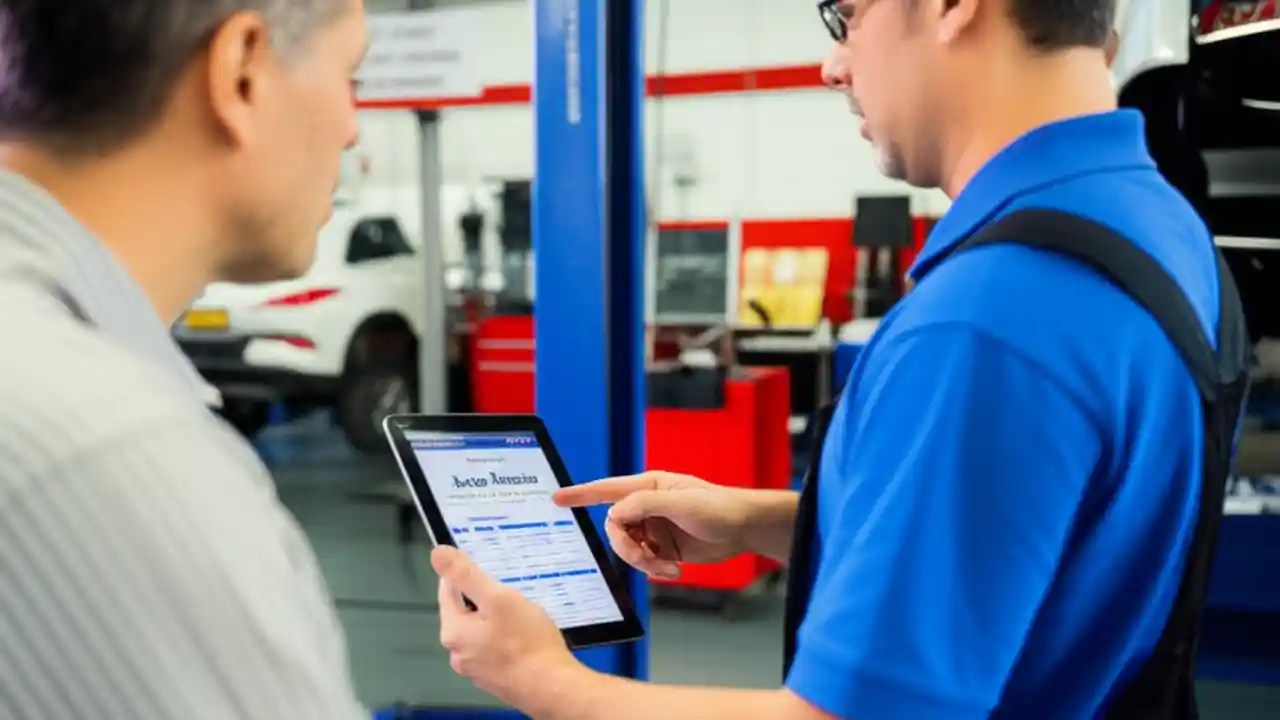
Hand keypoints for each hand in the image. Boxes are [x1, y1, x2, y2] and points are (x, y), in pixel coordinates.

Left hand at [430, 546, 580, 710]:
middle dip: (484, 598)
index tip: (490, 568)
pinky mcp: (494, 678)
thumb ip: (466, 575)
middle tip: (510, 591)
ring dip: (495, 618)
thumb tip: (437, 553)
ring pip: (480, 630)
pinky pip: (493, 647)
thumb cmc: (526, 642)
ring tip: (520, 613)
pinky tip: (524, 636)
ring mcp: (476, 669)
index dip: (467, 573)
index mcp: (452, 631)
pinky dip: (505, 638)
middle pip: (464, 611)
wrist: (552, 687)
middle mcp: (458, 653)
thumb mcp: (497, 598)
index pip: (448, 589)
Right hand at [553, 471, 753, 579]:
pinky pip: (644, 562)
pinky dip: (654, 570)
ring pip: (628, 549)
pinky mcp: (663, 548)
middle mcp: (646, 507)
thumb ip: (645, 504)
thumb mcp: (681, 502)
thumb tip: (616, 514)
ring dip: (644, 563)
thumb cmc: (719, 506)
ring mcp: (654, 529)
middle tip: (647, 560)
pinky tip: (674, 572)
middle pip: (616, 529)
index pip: (606, 490)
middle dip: (627, 549)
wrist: (744, 529)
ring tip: (668, 569)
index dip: (580, 494)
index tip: (556, 498)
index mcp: (648, 487)